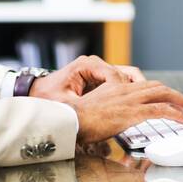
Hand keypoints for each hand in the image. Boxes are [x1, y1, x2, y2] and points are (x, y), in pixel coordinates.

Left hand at [28, 55, 144, 102]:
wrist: (37, 91)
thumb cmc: (48, 96)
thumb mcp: (63, 103)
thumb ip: (79, 107)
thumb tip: (93, 117)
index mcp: (87, 66)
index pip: (114, 76)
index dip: (124, 91)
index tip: (129, 105)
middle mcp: (95, 64)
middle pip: (125, 73)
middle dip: (134, 89)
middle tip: (143, 104)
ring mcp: (100, 69)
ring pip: (127, 74)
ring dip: (136, 88)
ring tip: (145, 102)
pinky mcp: (101, 76)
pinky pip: (121, 79)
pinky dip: (130, 89)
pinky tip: (135, 101)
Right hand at [71, 80, 182, 144]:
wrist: (71, 118)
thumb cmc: (78, 117)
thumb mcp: (97, 108)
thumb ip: (109, 110)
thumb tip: (114, 120)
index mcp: (118, 87)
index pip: (145, 85)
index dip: (160, 90)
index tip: (169, 97)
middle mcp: (126, 89)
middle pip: (158, 87)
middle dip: (176, 94)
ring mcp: (131, 100)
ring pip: (163, 95)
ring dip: (181, 101)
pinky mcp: (133, 112)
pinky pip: (160, 110)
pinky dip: (176, 113)